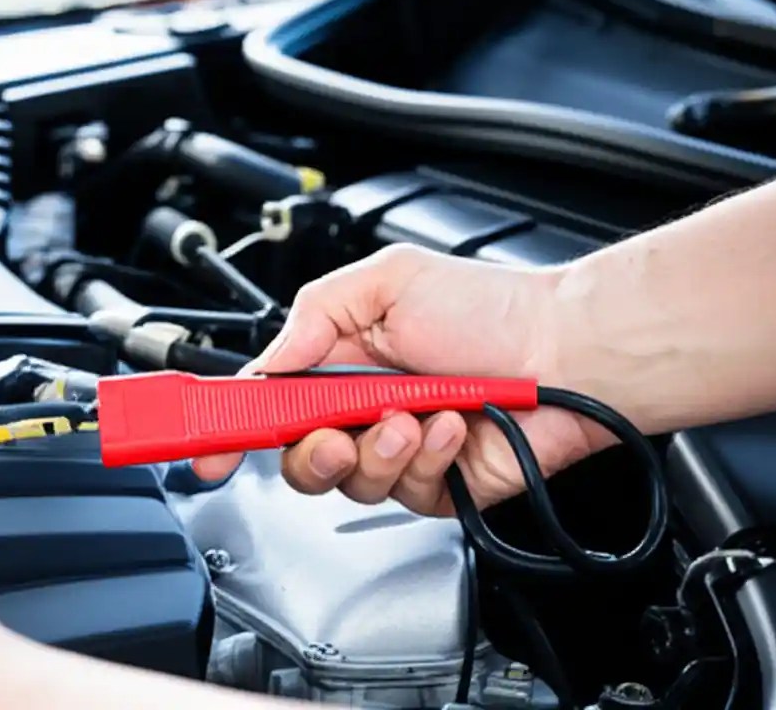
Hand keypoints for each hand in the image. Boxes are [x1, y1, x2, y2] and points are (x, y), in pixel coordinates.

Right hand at [194, 245, 614, 513]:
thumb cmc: (493, 308)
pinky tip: (452, 427)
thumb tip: (271, 362)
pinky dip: (426, 458)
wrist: (568, 352)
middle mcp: (361, 409)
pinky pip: (403, 493)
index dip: (228, 428)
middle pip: (297, 457)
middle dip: (310, 450)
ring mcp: (397, 451)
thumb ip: (315, 315)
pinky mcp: (435, 485)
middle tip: (334, 431)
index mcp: (338, 360)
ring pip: (347, 482)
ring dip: (378, 449)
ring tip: (415, 414)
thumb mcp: (388, 282)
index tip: (207, 448)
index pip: (266, 401)